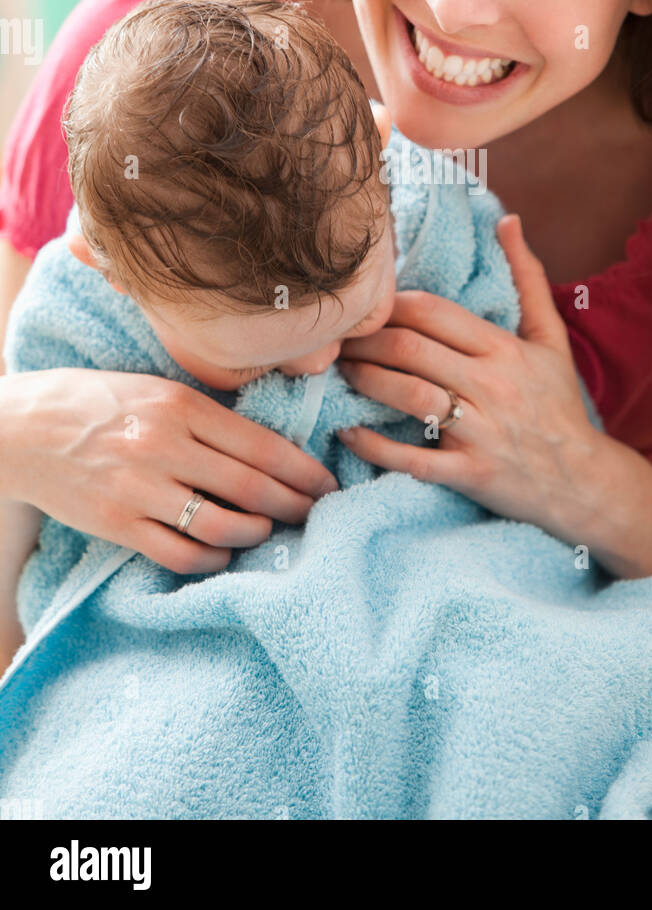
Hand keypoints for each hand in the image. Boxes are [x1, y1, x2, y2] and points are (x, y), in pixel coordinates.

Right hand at [0, 367, 337, 572]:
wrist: (22, 428)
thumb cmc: (99, 402)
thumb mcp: (158, 389)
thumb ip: (208, 416)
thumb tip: (268, 448)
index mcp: (182, 406)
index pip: (262, 445)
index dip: (303, 470)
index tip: (327, 483)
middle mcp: (164, 446)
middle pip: (250, 487)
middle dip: (295, 505)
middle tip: (318, 514)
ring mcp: (139, 488)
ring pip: (220, 524)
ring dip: (257, 533)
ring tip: (272, 531)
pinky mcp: (115, 523)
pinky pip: (178, 553)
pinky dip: (212, 557)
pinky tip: (225, 551)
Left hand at [336, 214, 604, 539]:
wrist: (585, 482)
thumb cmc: (559, 405)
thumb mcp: (551, 338)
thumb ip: (528, 277)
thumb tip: (508, 219)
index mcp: (504, 350)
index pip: (433, 312)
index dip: (389, 304)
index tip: (367, 308)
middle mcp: (491, 386)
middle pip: (409, 349)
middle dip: (363, 340)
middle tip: (338, 340)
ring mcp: (480, 431)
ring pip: (406, 396)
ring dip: (364, 381)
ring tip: (341, 374)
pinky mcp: (470, 474)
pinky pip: (411, 458)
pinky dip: (373, 445)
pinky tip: (347, 432)